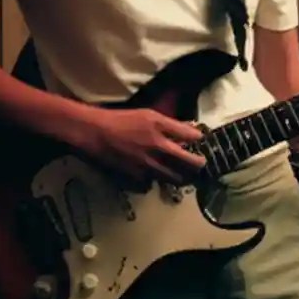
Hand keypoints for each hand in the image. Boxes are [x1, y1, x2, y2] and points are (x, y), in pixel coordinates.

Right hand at [75, 107, 206, 188]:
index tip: (202, 141)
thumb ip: (171, 124)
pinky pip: (154, 183)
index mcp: (162, 129)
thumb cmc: (122, 120)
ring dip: (183, 176)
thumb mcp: (149, 115)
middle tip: (200, 164)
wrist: (96, 133)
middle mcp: (158, 148)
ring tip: (185, 174)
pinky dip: (158, 181)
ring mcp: (148, 165)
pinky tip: (159, 178)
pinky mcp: (136, 177)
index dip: (201, 140)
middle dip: (198, 164)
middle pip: (190, 163)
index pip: (193, 137)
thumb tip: (190, 129)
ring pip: (175, 178)